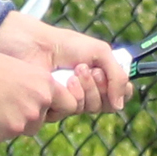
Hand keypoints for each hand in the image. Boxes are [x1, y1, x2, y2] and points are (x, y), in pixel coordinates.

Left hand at [0, 15, 132, 115]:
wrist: (35, 45)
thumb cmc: (65, 44)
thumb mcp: (100, 52)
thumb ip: (118, 77)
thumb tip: (120, 106)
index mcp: (101, 77)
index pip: (121, 94)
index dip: (120, 89)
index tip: (109, 75)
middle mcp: (88, 91)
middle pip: (107, 104)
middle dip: (99, 85)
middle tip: (87, 69)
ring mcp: (71, 99)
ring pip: (90, 108)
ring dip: (87, 88)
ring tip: (75, 71)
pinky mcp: (54, 106)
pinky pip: (71, 111)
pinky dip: (71, 95)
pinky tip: (63, 82)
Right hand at [0, 42, 94, 142]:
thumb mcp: (23, 73)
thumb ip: (36, 91)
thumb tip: (38, 112)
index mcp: (47, 84)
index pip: (70, 105)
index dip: (57, 110)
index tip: (42, 109)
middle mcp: (42, 100)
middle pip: (39, 122)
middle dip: (23, 120)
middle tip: (4, 107)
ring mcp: (29, 116)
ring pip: (23, 130)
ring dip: (8, 126)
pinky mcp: (12, 127)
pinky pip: (2, 137)